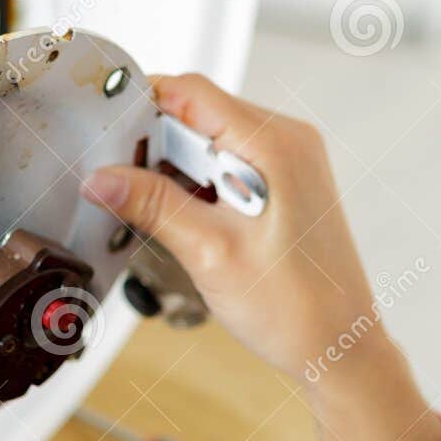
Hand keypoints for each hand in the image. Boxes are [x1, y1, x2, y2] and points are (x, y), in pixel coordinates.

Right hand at [81, 75, 440, 440]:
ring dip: (174, 169)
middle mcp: (288, 141)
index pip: (191, 92)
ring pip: (209, 140)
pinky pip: (228, 164)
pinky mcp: (285, 183)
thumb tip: (101, 177)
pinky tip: (184, 220)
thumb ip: (152, 205)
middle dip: (153, 145)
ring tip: (152, 212)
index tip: (102, 132)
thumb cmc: (294, 308)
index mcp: (275, 145)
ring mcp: (290, 161)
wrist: (340, 348)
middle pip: (198, 113)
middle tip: (118, 185)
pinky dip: (198, 184)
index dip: (140, 104)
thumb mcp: (209, 252)